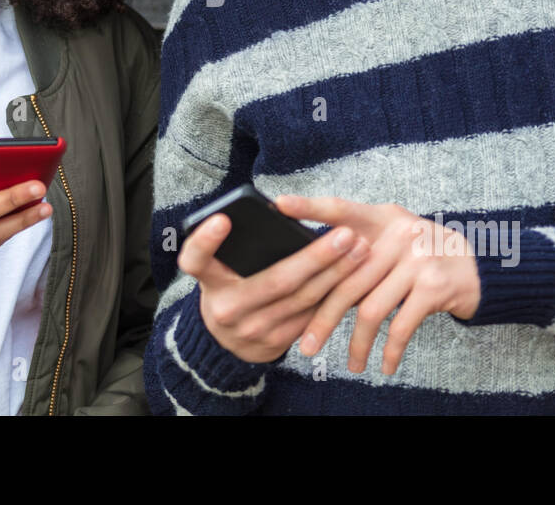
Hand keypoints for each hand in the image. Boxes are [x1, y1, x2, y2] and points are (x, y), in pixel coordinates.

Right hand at [177, 211, 371, 362]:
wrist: (225, 342)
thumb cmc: (229, 286)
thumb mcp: (221, 269)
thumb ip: (239, 248)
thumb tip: (282, 210)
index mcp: (208, 282)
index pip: (195, 261)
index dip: (205, 241)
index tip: (222, 219)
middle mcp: (226, 308)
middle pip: (275, 280)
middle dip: (316, 257)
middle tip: (345, 234)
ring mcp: (251, 330)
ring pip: (302, 299)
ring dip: (336, 274)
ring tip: (359, 249)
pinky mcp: (274, 344)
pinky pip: (310, 316)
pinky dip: (333, 294)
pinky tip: (354, 275)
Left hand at [272, 196, 480, 374]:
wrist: (476, 267)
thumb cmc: (419, 255)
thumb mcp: (392, 237)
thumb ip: (359, 246)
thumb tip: (311, 272)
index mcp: (380, 218)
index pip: (340, 208)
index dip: (309, 206)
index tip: (280, 204)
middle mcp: (398, 233)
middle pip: (347, 280)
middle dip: (323, 318)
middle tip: (306, 345)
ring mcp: (417, 259)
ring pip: (371, 309)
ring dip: (357, 343)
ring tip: (351, 365)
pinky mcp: (434, 286)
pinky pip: (401, 326)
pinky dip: (390, 350)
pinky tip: (384, 365)